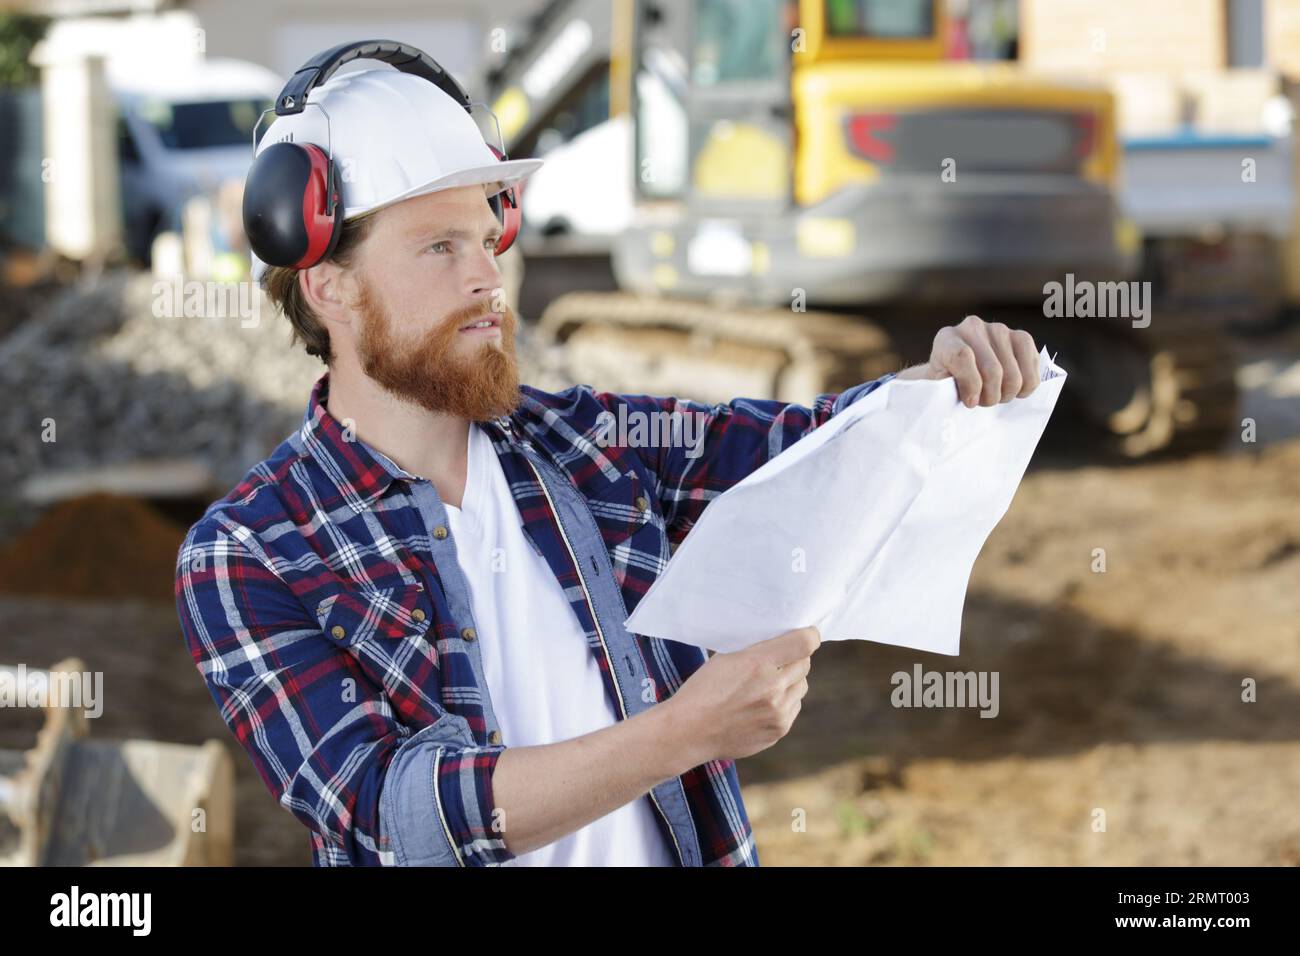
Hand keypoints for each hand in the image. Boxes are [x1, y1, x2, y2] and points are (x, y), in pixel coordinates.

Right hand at [665, 626, 819, 763]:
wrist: (689, 731)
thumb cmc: (702, 690)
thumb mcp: (724, 658)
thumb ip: (756, 649)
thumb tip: (782, 640)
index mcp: (757, 663)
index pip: (805, 643)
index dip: (808, 635)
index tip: (806, 634)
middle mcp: (773, 688)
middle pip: (805, 664)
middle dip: (794, 659)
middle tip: (778, 660)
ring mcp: (778, 713)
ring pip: (801, 687)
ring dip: (790, 682)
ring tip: (767, 684)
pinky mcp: (778, 731)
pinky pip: (793, 707)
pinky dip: (784, 702)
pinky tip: (762, 704)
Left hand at [896, 315, 1040, 406]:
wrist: (960, 371)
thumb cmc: (947, 382)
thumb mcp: (938, 387)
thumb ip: (947, 389)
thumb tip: (970, 396)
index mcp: (947, 338)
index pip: (962, 356)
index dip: (970, 385)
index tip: (970, 402)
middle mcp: (973, 327)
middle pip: (992, 371)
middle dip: (989, 396)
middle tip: (982, 401)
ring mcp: (1000, 330)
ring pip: (1014, 376)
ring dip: (1006, 394)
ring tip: (994, 394)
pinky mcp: (1022, 338)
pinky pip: (1032, 372)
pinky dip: (1025, 388)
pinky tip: (1011, 388)